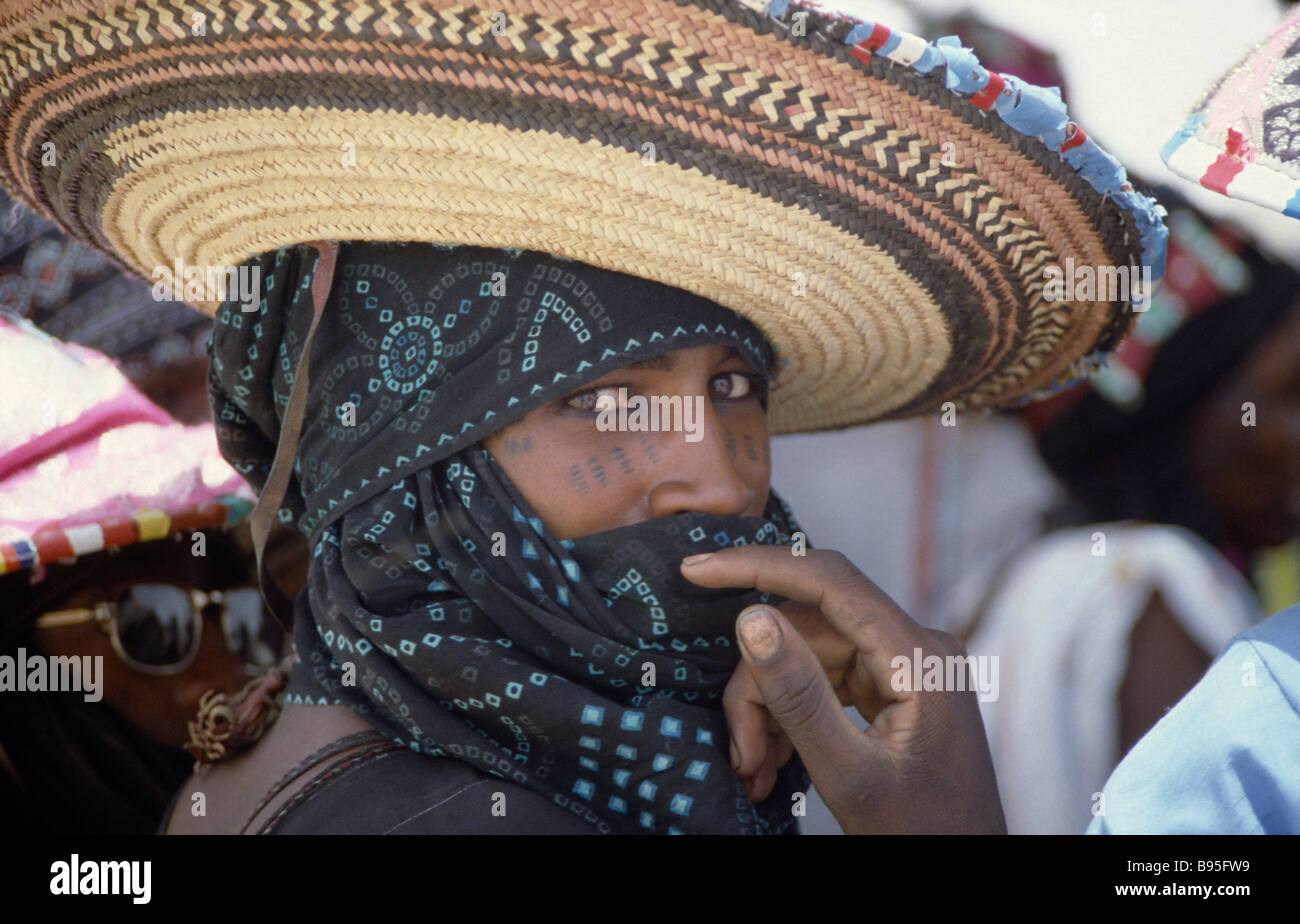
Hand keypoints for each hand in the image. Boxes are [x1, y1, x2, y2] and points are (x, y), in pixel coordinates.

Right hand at [681, 546, 1005, 833]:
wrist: (965, 870)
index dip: (760, 566)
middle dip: (761, 683)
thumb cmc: (922, 834)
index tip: (698, 569)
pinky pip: (824, 681)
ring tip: (756, 767)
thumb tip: (752, 618)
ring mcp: (905, 667)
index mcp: (919, 656)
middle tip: (741, 750)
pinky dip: (791, 717)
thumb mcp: (850, 774)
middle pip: (809, 630)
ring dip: (771, 708)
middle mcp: (916, 647)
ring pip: (808, 657)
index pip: (830, 580)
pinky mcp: (892, 689)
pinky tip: (775, 761)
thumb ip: (800, 696)